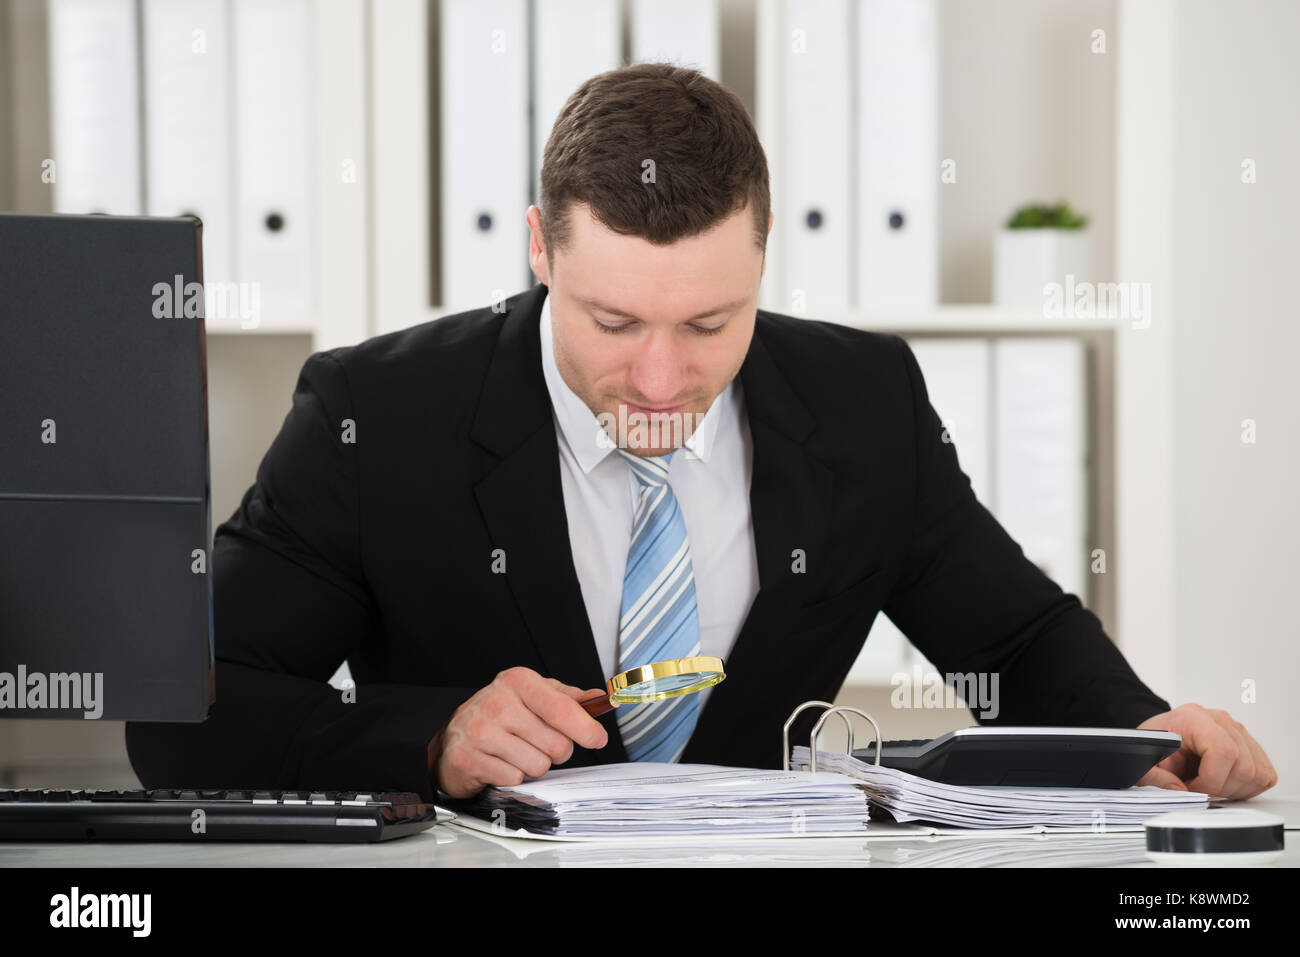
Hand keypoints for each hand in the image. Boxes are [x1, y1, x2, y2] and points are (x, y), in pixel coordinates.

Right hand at [429, 666, 608, 798]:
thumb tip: (599, 700)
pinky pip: (515, 779)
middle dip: (556, 751)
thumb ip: (568, 699)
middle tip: (538, 743)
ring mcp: (480, 731)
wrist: (455, 736)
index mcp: (518, 682)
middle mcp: (497, 703)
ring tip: (517, 753)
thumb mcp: (534, 696)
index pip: (562, 708)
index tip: (597, 738)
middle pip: (557, 744)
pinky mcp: (469, 759)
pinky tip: (501, 764)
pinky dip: (513, 777)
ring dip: (534, 765)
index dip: (586, 728)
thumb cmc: (501, 715)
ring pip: (538, 766)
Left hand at [1135, 703, 1276, 798]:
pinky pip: (1264, 775)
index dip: (1210, 781)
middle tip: (1195, 787)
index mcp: (1193, 718)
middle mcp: (1220, 720)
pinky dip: (1245, 787)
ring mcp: (1238, 731)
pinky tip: (1222, 781)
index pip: (1224, 752)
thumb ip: (1155, 779)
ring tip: (1206, 783)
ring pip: (1256, 773)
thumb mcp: (1142, 763)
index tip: (1191, 789)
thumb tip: (1179, 792)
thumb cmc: (1154, 746)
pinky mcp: (1250, 745)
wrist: (1160, 736)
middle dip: (1219, 788)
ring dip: (1232, 789)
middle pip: (1243, 766)